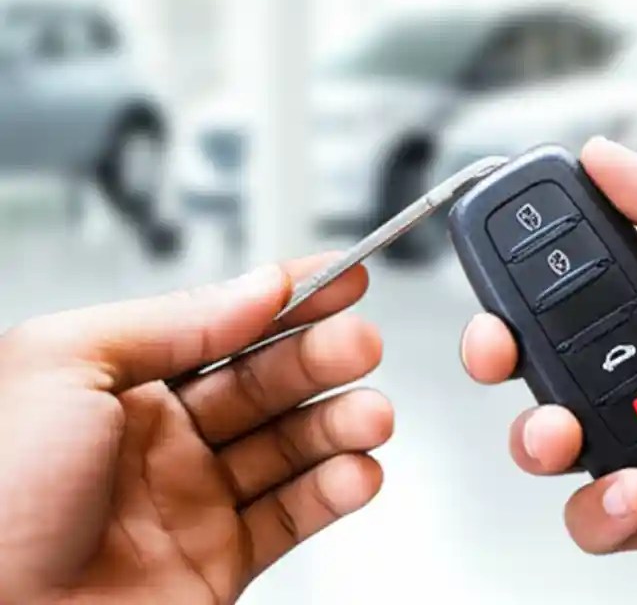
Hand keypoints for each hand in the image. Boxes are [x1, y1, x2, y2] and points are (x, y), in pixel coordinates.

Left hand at [0, 254, 392, 603]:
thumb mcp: (60, 366)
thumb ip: (168, 320)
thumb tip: (254, 290)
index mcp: (118, 385)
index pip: (223, 325)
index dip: (289, 299)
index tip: (343, 278)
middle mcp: (160, 440)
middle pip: (267, 383)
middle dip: (322, 357)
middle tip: (362, 344)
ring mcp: (193, 501)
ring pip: (292, 448)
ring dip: (342, 424)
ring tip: (372, 415)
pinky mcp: (219, 562)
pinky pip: (294, 517)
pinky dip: (336, 492)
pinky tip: (356, 472)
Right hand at [459, 138, 636, 592]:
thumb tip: (608, 153)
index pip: (587, 263)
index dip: (535, 263)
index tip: (504, 261)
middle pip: (553, 349)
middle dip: (505, 348)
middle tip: (498, 349)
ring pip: (561, 432)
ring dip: (539, 434)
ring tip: (563, 433)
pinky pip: (602, 516)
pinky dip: (598, 511)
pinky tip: (635, 489)